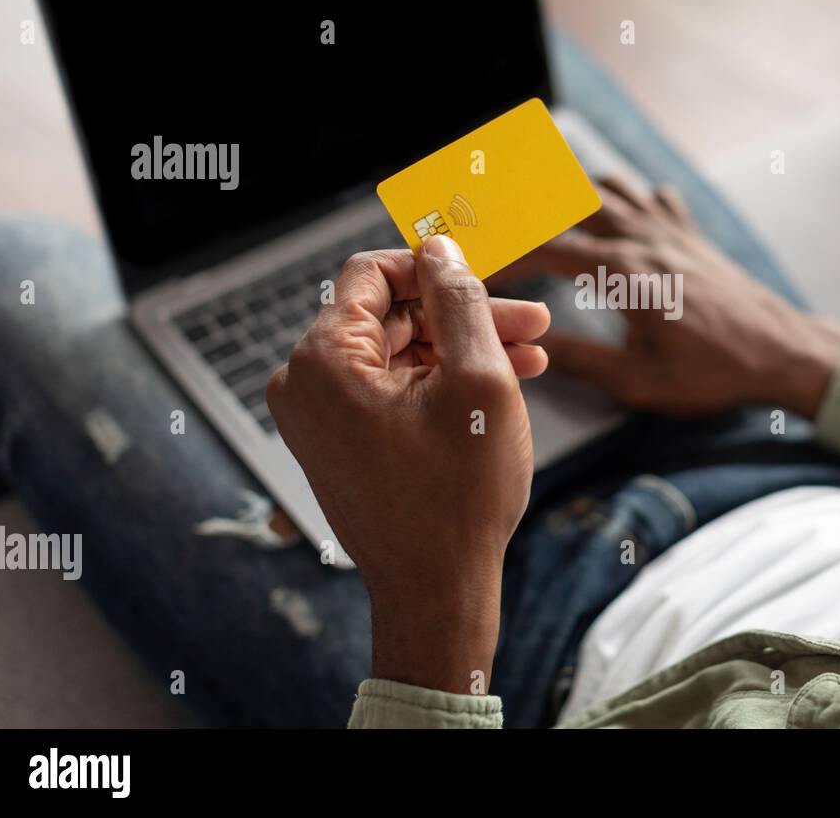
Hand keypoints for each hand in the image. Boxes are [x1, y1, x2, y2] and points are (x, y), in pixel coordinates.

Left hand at [266, 236, 548, 692]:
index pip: (372, 273)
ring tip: (529, 359)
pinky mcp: (342, 443)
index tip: (490, 276)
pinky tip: (499, 387)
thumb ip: (459, 300)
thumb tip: (440, 247)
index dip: (437, 267)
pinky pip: (393, 390)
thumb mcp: (478, 381)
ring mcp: (321, 418)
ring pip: (401, 354)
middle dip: (466, 315)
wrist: (437, 592)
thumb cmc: (457, 498)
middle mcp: (307, 384)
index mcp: (324, 360)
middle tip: (532, 323)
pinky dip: (443, 384)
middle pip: (393, 315)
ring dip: (464, 350)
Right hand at [520, 176, 839, 417]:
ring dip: (570, 192)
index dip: (504, 254)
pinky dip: (626, 195)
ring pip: (610, 187)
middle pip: (569, 200)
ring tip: (540, 209)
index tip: (478, 267)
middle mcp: (643, 238)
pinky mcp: (691, 236)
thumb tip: (526, 348)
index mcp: (624, 272)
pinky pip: (651, 196)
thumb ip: (579, 360)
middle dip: (526, 208)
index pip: (545, 248)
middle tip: (494, 221)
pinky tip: (617, 214)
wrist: (782, 352)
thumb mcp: (639, 381)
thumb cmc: (716, 371)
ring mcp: (670, 231)